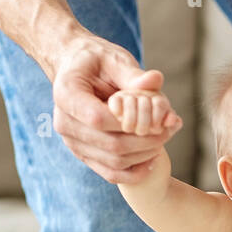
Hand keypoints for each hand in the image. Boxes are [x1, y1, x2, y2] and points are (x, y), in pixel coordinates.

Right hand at [51, 34, 182, 183]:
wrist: (76, 69)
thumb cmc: (97, 60)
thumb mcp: (113, 58)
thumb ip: (133, 74)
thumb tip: (155, 81)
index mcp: (66, 94)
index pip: (98, 119)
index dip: (130, 122)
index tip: (155, 117)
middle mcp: (64, 122)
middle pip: (109, 144)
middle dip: (144, 141)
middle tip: (168, 131)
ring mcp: (72, 142)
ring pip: (113, 162)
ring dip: (143, 156)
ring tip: (162, 140)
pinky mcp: (83, 154)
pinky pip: (110, 173)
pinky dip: (134, 172)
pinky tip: (152, 160)